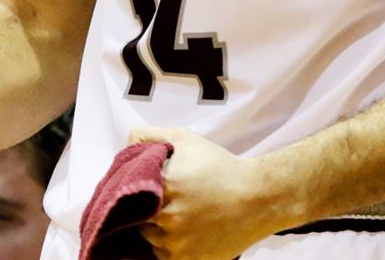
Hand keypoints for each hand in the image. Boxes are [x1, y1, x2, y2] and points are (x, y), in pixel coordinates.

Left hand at [130, 127, 268, 259]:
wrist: (257, 198)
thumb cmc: (220, 167)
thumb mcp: (185, 140)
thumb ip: (151, 137)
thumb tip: (128, 141)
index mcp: (163, 185)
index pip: (127, 193)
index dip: (133, 192)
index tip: (144, 190)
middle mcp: (167, 216)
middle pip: (138, 218)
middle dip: (146, 211)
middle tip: (165, 203)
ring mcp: (176, 242)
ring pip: (150, 239)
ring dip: (157, 230)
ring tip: (177, 217)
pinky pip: (164, 256)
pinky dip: (169, 247)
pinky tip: (184, 232)